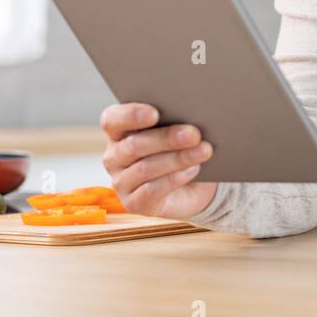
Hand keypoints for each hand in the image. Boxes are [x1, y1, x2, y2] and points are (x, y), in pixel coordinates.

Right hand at [101, 103, 217, 219]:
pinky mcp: (133, 203)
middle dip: (166, 138)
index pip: (113, 119)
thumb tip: (191, 113)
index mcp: (118, 130)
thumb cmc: (180, 147)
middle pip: (134, 145)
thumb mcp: (177, 130)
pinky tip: (193, 169)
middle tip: (193, 133)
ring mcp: (121, 181)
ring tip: (203, 150)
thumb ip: (175, 119)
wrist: (191, 185)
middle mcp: (114, 156)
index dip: (131, 115)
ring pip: (145, 168)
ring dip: (177, 159)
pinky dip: (175, 179)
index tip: (155, 113)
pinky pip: (152, 191)